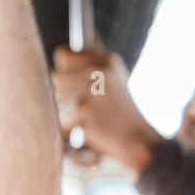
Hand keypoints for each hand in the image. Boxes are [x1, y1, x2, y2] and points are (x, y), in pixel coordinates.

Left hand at [53, 47, 163, 176]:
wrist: (139, 140)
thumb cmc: (121, 113)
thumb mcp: (114, 80)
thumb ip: (89, 66)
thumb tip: (61, 54)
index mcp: (106, 60)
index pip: (63, 55)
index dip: (62, 71)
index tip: (70, 84)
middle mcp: (99, 70)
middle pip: (55, 77)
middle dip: (60, 94)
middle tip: (78, 107)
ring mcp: (92, 90)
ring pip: (55, 98)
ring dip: (63, 112)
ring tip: (85, 119)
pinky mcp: (85, 111)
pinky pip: (60, 118)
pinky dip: (68, 127)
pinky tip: (86, 130)